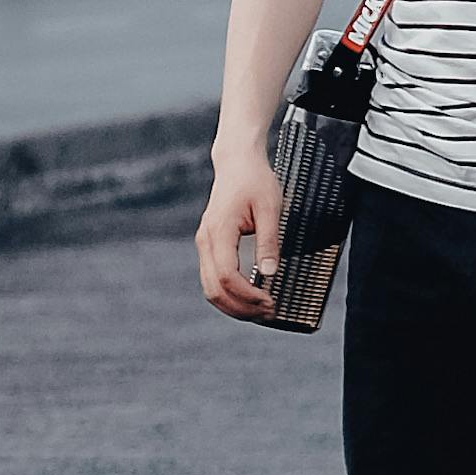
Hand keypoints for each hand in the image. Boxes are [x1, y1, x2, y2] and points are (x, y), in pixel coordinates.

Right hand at [195, 147, 285, 323]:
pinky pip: (213, 279)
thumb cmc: (255, 181)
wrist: (237, 162)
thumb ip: (269, 241)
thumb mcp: (270, 207)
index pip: (227, 276)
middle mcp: (206, 240)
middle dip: (241, 308)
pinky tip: (250, 298)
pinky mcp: (210, 245)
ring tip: (262, 310)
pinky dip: (230, 295)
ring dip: (234, 306)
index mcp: (219, 230)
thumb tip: (270, 273)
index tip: (271, 301)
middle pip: (214, 289)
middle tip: (269, 312)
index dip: (248, 295)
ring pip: (210, 288)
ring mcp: (205, 244)